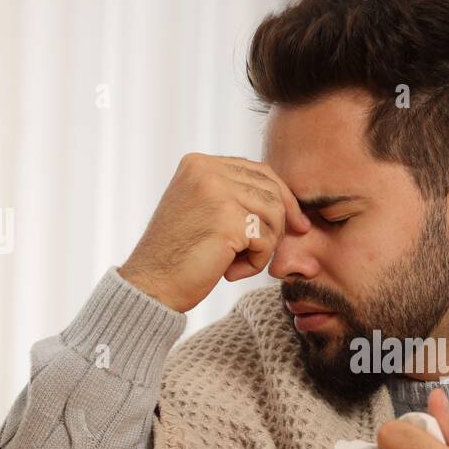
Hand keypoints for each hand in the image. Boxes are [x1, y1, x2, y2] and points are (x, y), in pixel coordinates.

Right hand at [118, 152, 309, 312]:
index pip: (259, 171)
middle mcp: (206, 170)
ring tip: (236, 263)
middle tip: (263, 252)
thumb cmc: (179, 255)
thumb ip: (231, 194)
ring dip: (265, 246)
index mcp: (198, 163)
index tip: (297, 224)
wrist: (151, 285)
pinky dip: (256, 262)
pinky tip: (230, 272)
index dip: (283, 198)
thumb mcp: (202, 210)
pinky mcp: (228, 220)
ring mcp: (217, 192)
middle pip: (272, 190)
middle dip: (279, 224)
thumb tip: (285, 198)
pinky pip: (267, 240)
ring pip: (274, 213)